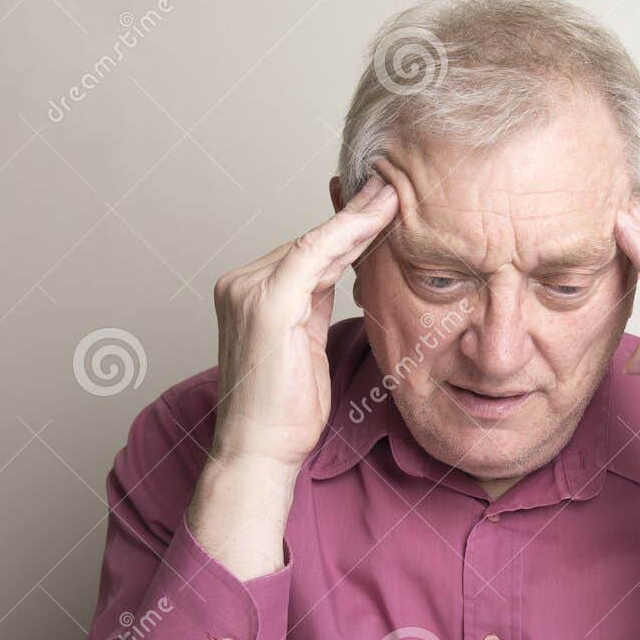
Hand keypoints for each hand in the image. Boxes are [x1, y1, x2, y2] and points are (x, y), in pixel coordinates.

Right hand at [187, 173, 395, 581]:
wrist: (260, 453)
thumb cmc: (285, 413)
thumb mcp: (305, 348)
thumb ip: (314, 307)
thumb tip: (342, 276)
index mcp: (249, 292)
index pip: (307, 251)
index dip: (348, 229)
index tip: (386, 205)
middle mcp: (241, 283)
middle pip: (312, 242)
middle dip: (358, 218)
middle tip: (398, 186)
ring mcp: (249, 289)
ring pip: (316, 243)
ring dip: (361, 218)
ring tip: (397, 192)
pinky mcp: (266, 303)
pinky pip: (316, 254)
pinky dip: (350, 232)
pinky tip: (380, 213)